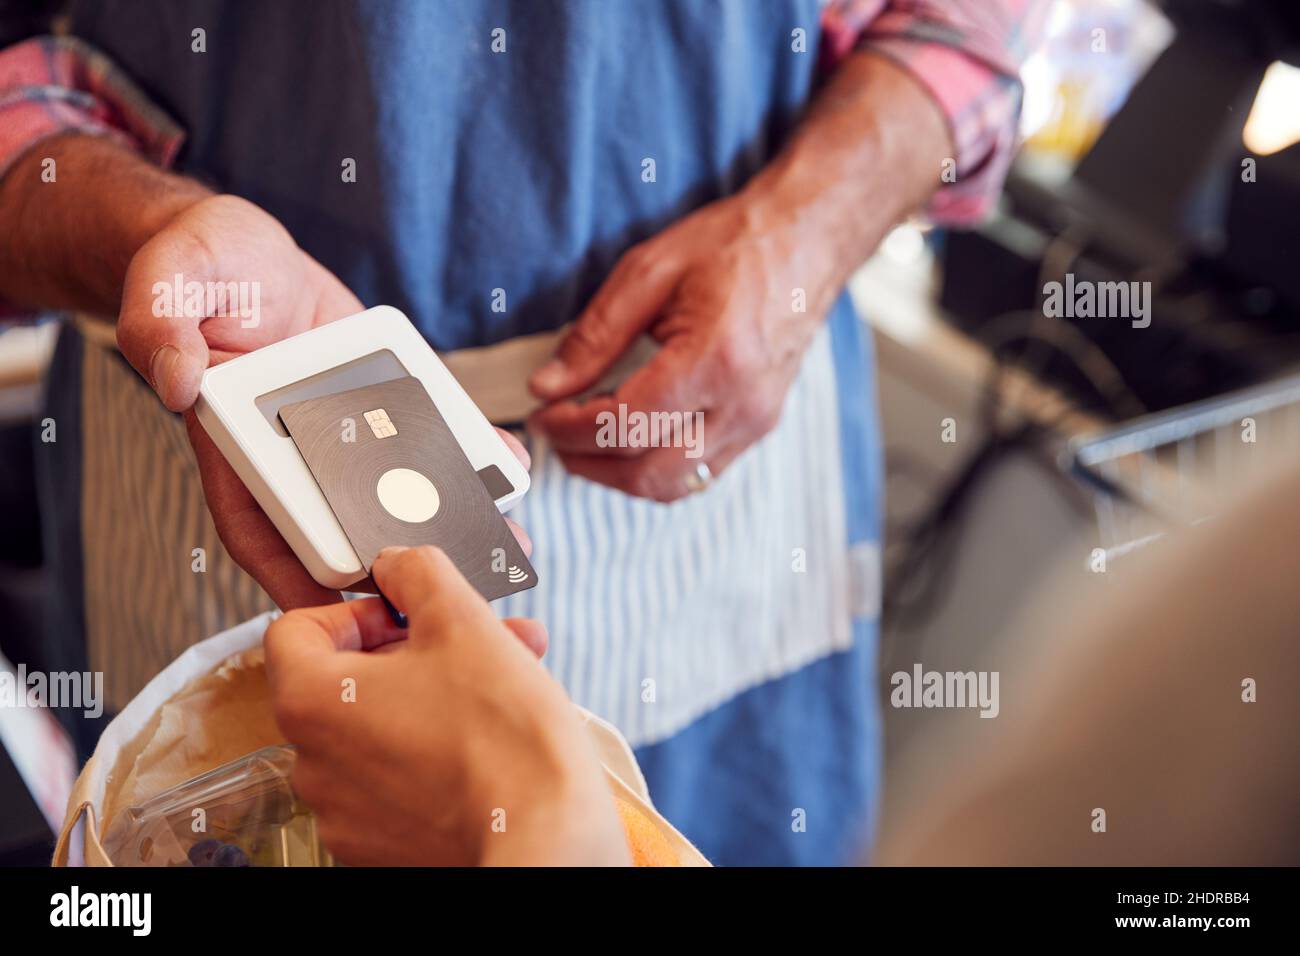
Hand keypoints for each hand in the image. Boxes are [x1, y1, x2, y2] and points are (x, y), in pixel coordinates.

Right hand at [116, 194, 531, 607]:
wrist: (252, 252)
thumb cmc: (201, 270)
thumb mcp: (170, 284)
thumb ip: (159, 325)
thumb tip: (176, 378)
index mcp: (236, 450)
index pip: (262, 532)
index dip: (301, 576)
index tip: (351, 611)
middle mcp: (294, 458)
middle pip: (345, 529)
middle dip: (399, 567)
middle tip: (458, 591)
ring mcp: (345, 438)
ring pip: (397, 496)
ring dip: (449, 523)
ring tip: (505, 543)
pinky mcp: (384, 406)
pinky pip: (428, 439)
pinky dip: (468, 455)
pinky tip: (509, 465)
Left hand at [264, 546, 627, 865]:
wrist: (545, 834)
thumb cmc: (503, 739)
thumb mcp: (463, 620)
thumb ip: (417, 572)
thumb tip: (398, 565)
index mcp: (311, 701)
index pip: (296, 629)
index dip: (357, 609)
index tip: (404, 613)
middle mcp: (313, 763)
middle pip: (347, 680)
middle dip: (416, 650)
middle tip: (473, 639)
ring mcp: (345, 812)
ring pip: (380, 728)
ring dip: (433, 695)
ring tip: (503, 684)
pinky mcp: (381, 844)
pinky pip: (396, 778)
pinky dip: (434, 750)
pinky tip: (489, 737)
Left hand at [527, 192, 829, 501]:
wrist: (807, 240)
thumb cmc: (733, 245)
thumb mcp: (649, 271)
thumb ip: (595, 335)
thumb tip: (548, 386)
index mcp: (716, 360)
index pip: (624, 424)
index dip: (570, 428)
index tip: (541, 413)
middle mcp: (743, 404)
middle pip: (648, 472)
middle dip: (588, 462)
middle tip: (554, 434)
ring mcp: (757, 423)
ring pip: (674, 485)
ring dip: (619, 475)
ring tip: (584, 442)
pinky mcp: (760, 428)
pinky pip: (698, 474)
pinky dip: (653, 468)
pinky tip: (627, 440)